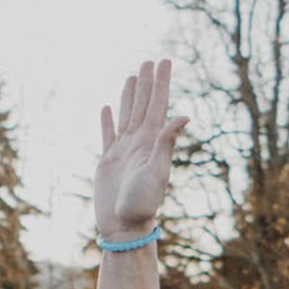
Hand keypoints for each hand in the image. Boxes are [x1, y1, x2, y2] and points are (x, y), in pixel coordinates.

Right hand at [95, 59, 188, 239]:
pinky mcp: (108, 161)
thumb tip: (183, 116)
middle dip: (147, 83)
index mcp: (152, 143)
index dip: (161, 83)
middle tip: (149, 61)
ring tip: (131, 76)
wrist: (124, 227)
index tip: (164, 61)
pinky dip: (106, 120)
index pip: (158, 105)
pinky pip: (107, 135)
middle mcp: (139, 143)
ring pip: (126, 115)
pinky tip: (106, 108)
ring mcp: (123, 151)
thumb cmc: (143, 204)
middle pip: (142, 105)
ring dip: (128, 96)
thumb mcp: (158, 172)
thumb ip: (167, 143)